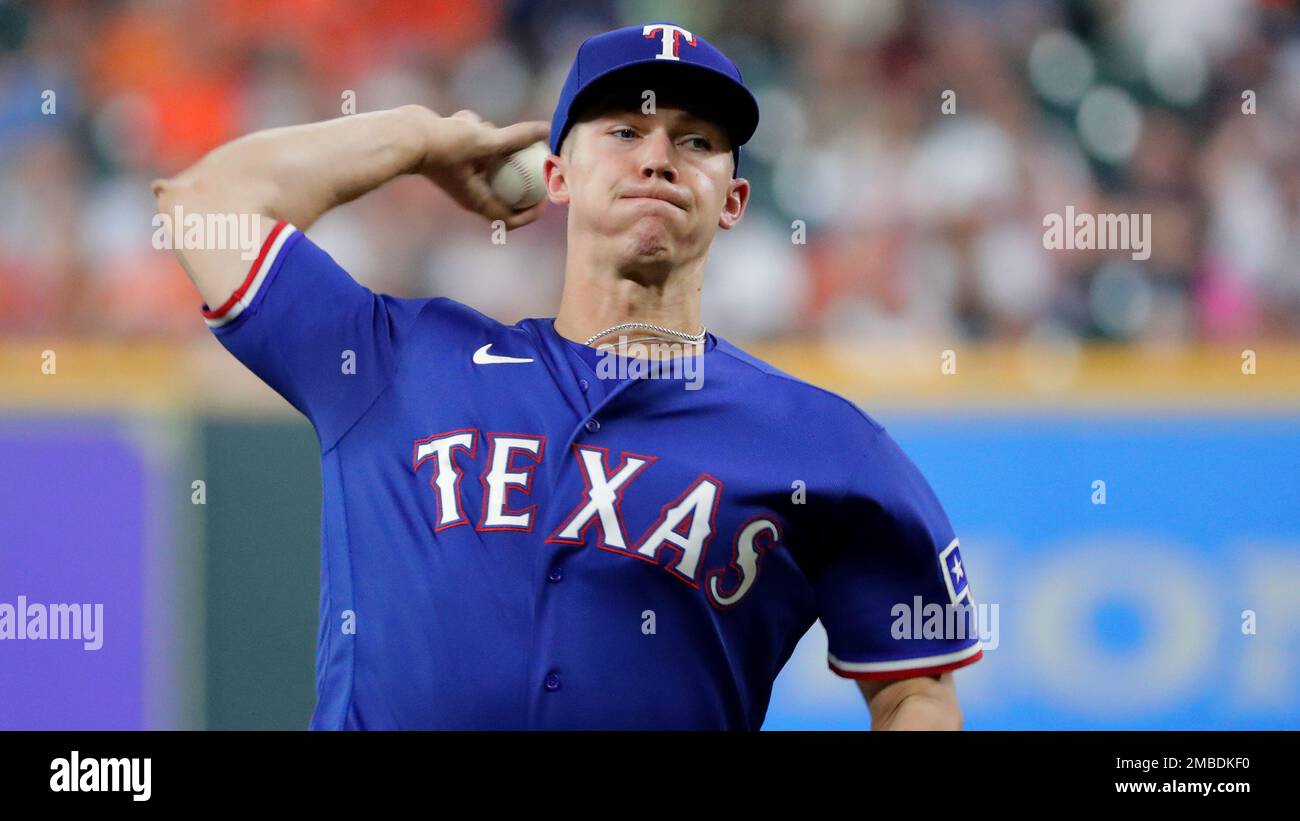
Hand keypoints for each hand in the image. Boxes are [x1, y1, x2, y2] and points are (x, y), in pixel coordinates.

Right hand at [418, 109, 551, 229]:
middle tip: (538, 156)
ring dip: (491, 140)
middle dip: (520, 169)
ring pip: (489, 156)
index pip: (510, 219)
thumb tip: (546, 131)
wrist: (403, 135)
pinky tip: (462, 119)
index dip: (531, 212)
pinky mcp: (453, 153)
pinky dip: (473, 127)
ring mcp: (461, 171)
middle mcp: (470, 189)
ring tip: (482, 128)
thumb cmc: (442, 145)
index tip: (546, 195)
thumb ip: (516, 138)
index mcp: (477, 200)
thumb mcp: (485, 141)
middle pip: (505, 187)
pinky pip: (474, 140)